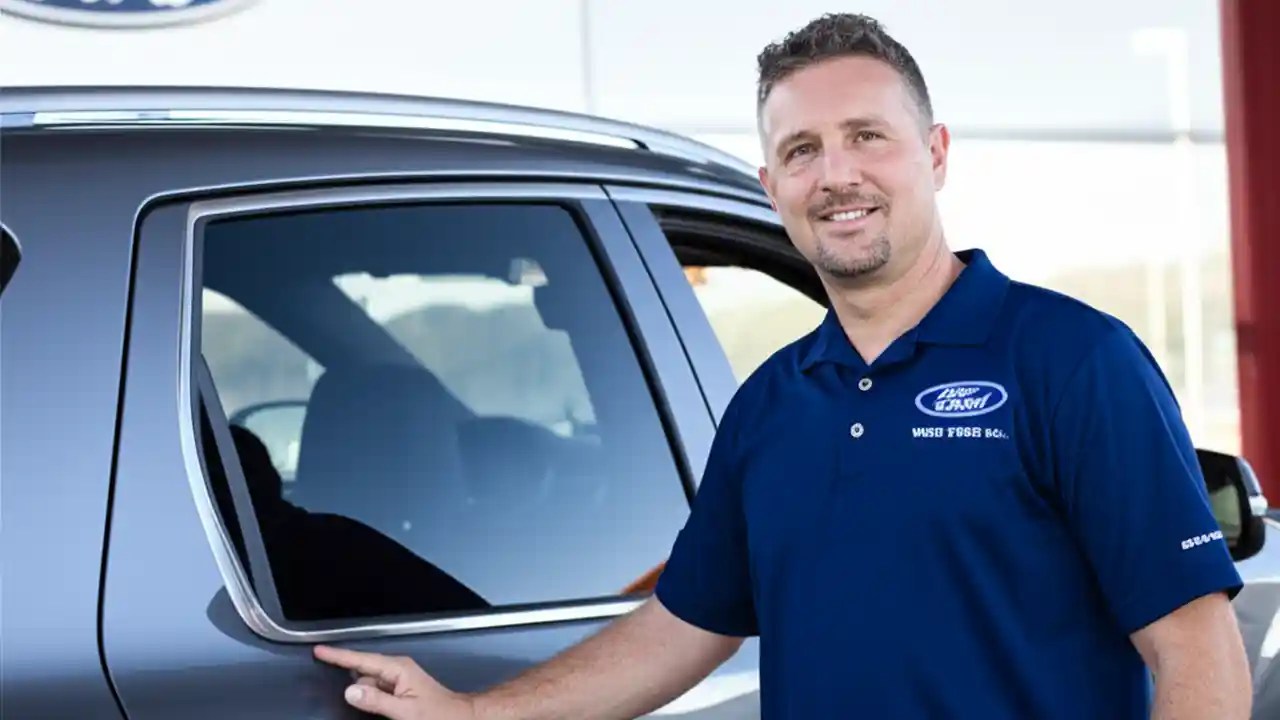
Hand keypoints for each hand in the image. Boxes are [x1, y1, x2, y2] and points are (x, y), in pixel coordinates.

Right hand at [313, 644, 477, 719]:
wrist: (461, 717)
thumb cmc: (438, 714)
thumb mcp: (405, 710)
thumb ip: (376, 701)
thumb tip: (349, 690)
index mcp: (398, 668)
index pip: (361, 660)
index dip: (338, 656)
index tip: (319, 650)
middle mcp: (397, 669)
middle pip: (362, 669)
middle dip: (344, 671)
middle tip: (323, 668)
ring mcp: (399, 679)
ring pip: (369, 681)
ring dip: (359, 689)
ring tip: (353, 694)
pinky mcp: (400, 689)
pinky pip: (377, 689)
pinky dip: (368, 695)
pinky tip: (364, 703)